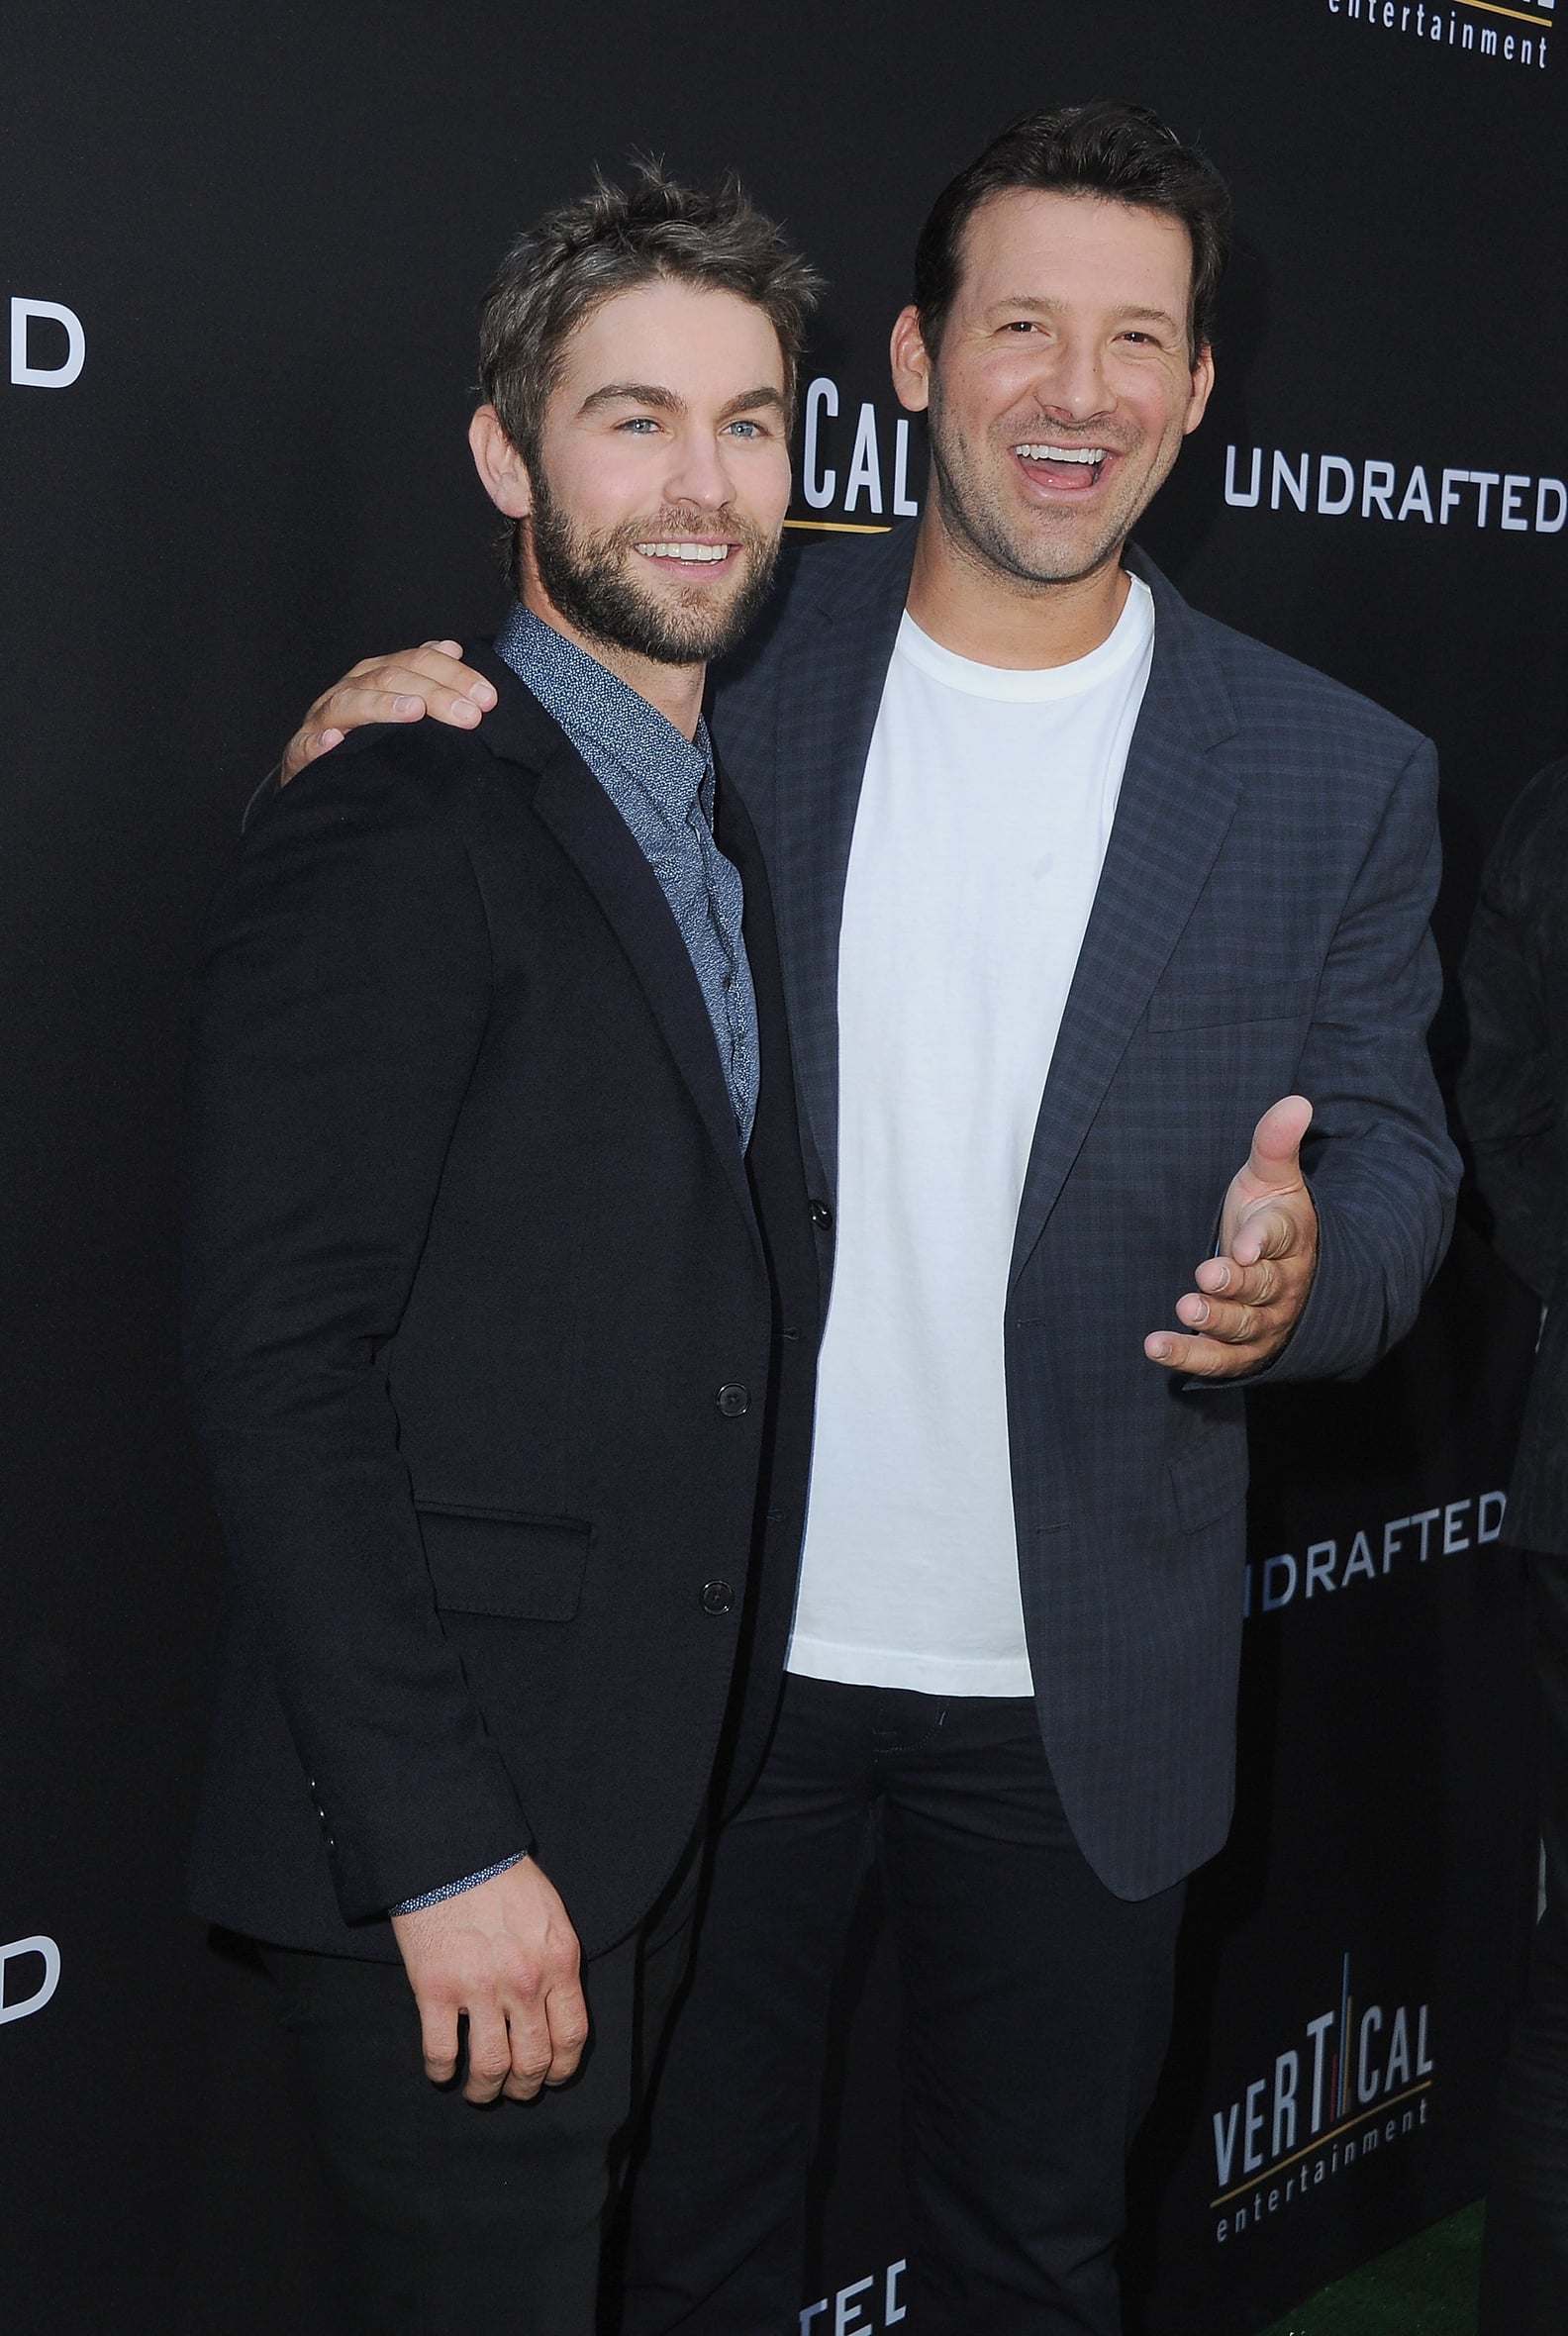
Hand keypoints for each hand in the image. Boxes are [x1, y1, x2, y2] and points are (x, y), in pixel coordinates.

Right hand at [280, 641, 496, 783]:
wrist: (316, 770)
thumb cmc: (365, 736)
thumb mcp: (398, 702)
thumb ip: (424, 675)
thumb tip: (452, 647)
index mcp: (376, 675)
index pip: (418, 661)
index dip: (455, 675)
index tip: (488, 698)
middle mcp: (351, 689)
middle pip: (391, 678)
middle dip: (434, 693)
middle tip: (469, 715)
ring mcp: (324, 719)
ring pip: (352, 703)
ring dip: (383, 706)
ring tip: (414, 711)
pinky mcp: (303, 752)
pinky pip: (307, 745)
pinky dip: (320, 742)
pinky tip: (336, 741)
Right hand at [390, 1855, 585, 2102]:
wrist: (452, 1849)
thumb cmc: (502, 1875)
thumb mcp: (549, 1913)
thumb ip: (555, 1960)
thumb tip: (554, 2005)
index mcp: (559, 1960)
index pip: (572, 2035)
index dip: (562, 2068)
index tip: (552, 2077)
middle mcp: (525, 1981)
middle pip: (533, 2061)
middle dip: (524, 2086)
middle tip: (513, 2088)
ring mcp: (480, 1987)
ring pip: (490, 2067)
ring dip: (485, 2089)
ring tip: (479, 2090)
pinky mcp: (436, 1989)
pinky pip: (442, 2052)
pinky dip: (441, 2071)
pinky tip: (442, 2071)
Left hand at [1145, 1094, 1317, 1378]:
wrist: (1280, 1270)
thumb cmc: (1270, 1216)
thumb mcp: (1272, 1177)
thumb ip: (1275, 1142)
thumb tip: (1296, 1101)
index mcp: (1291, 1238)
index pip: (1281, 1237)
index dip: (1263, 1241)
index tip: (1245, 1244)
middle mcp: (1282, 1285)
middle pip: (1262, 1287)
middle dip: (1236, 1284)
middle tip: (1207, 1276)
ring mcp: (1264, 1321)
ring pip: (1243, 1326)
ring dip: (1214, 1320)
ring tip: (1185, 1309)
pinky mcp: (1240, 1350)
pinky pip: (1219, 1359)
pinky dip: (1189, 1356)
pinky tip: (1157, 1346)